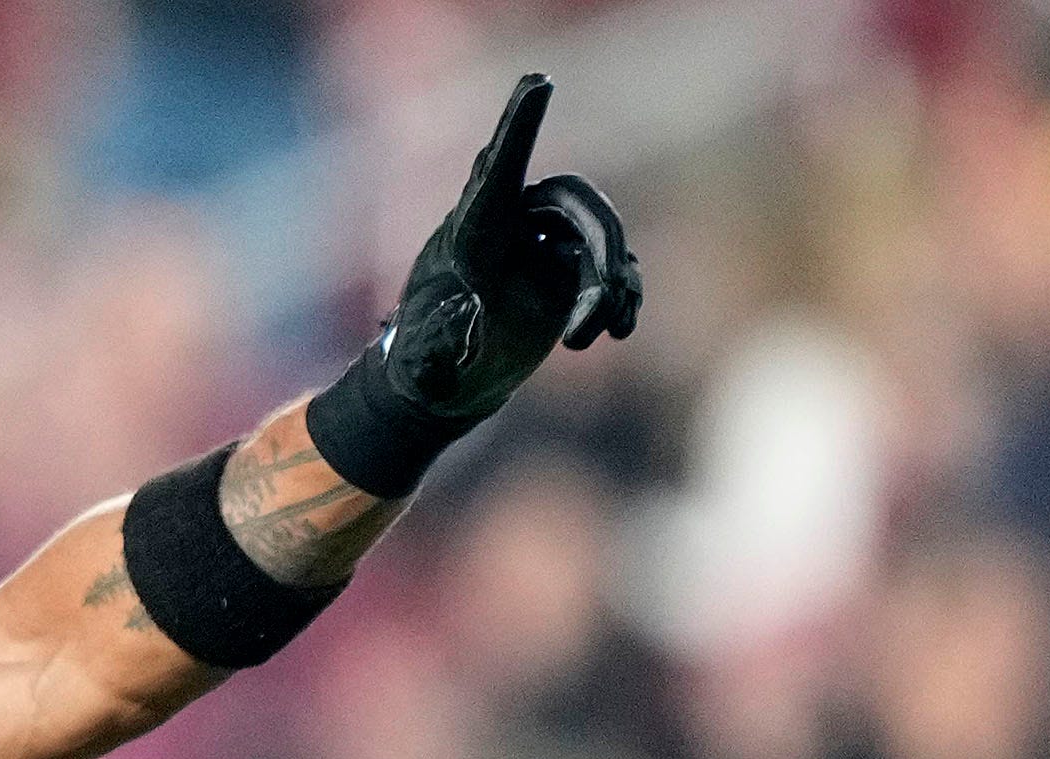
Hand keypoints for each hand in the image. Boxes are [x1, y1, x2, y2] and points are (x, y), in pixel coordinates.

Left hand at [383, 75, 644, 421]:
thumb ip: (435, 348)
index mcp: (471, 228)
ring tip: (589, 334)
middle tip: (604, 302)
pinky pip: (614, 267)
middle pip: (574, 203)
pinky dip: (622, 296)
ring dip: (611, 285)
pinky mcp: (569, 270)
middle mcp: (511, 223)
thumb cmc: (427, 363)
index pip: (500, 167)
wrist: (449, 382)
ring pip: (600, 239)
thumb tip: (432, 355)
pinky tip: (613, 329)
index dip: (520, 127)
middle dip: (601, 249)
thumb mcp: (429, 356)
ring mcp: (544, 244)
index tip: (537, 84)